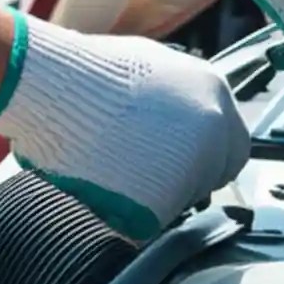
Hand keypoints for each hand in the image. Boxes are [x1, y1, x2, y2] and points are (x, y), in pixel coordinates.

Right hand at [0, 11, 248, 243]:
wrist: (50, 86)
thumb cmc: (89, 72)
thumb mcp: (152, 65)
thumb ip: (182, 94)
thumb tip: (186, 115)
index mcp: (213, 92)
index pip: (233, 145)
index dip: (207, 157)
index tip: (183, 161)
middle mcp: (212, 130)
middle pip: (214, 174)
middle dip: (187, 177)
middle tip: (150, 173)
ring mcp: (189, 166)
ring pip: (185, 198)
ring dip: (160, 192)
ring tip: (120, 171)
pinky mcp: (160, 199)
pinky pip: (155, 218)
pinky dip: (137, 213)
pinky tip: (110, 188)